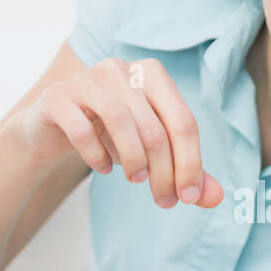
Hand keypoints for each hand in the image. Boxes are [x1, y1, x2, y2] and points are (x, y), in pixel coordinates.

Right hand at [17, 56, 222, 207]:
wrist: (54, 127)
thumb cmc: (111, 135)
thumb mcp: (151, 151)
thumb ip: (184, 169)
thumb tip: (215, 198)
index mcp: (153, 76)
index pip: (184, 121)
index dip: (191, 163)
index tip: (190, 197)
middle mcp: (121, 70)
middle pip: (155, 126)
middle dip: (164, 172)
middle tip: (164, 200)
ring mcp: (88, 79)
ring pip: (120, 120)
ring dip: (133, 159)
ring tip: (136, 180)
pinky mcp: (58, 96)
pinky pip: (80, 127)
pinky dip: (95, 154)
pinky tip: (102, 168)